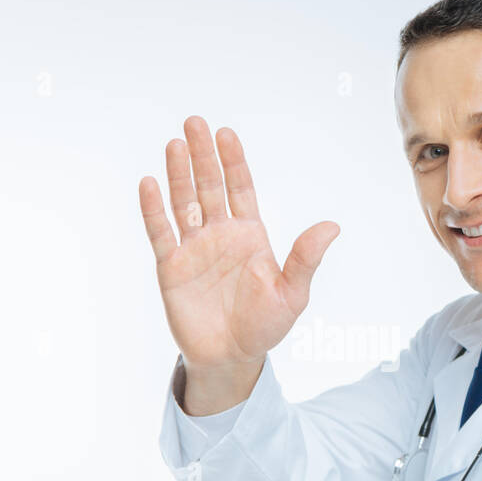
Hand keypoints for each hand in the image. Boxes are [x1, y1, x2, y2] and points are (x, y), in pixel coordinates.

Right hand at [139, 116, 339, 380]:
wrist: (231, 357)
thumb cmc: (264, 325)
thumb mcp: (292, 293)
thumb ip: (306, 258)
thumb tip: (332, 226)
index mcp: (249, 234)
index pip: (240, 188)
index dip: (233, 161)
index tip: (226, 133)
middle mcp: (219, 234)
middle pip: (209, 186)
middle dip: (202, 155)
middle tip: (193, 123)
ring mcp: (193, 248)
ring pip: (183, 203)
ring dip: (178, 174)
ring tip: (174, 145)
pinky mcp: (171, 267)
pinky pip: (161, 233)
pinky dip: (154, 209)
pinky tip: (149, 183)